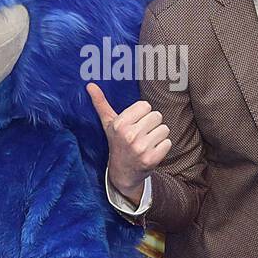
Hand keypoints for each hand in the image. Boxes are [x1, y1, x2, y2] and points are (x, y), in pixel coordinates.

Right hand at [86, 83, 169, 202]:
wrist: (122, 172)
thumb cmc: (117, 143)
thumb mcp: (108, 124)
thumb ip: (101, 103)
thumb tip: (90, 85)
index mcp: (119, 124)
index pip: (146, 105)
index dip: (142, 114)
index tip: (135, 123)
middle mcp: (130, 136)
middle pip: (157, 116)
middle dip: (151, 124)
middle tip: (141, 134)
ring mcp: (141, 148)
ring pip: (164, 129)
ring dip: (158, 135)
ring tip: (147, 142)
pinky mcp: (151, 159)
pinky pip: (168, 142)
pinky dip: (162, 147)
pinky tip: (151, 151)